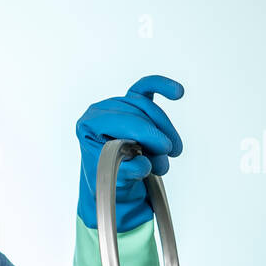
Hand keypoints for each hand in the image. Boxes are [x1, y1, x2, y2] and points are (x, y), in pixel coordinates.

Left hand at [75, 75, 183, 231]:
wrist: (111, 177)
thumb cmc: (107, 176)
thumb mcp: (113, 179)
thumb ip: (125, 171)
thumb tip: (142, 164)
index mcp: (88, 125)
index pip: (120, 121)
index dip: (145, 133)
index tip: (164, 148)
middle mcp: (101, 111)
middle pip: (136, 113)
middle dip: (157, 134)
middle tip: (172, 153)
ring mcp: (117, 104)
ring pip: (148, 107)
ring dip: (165, 129)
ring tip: (174, 152)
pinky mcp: (132, 101)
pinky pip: (147, 87)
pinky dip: (162, 86)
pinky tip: (178, 92)